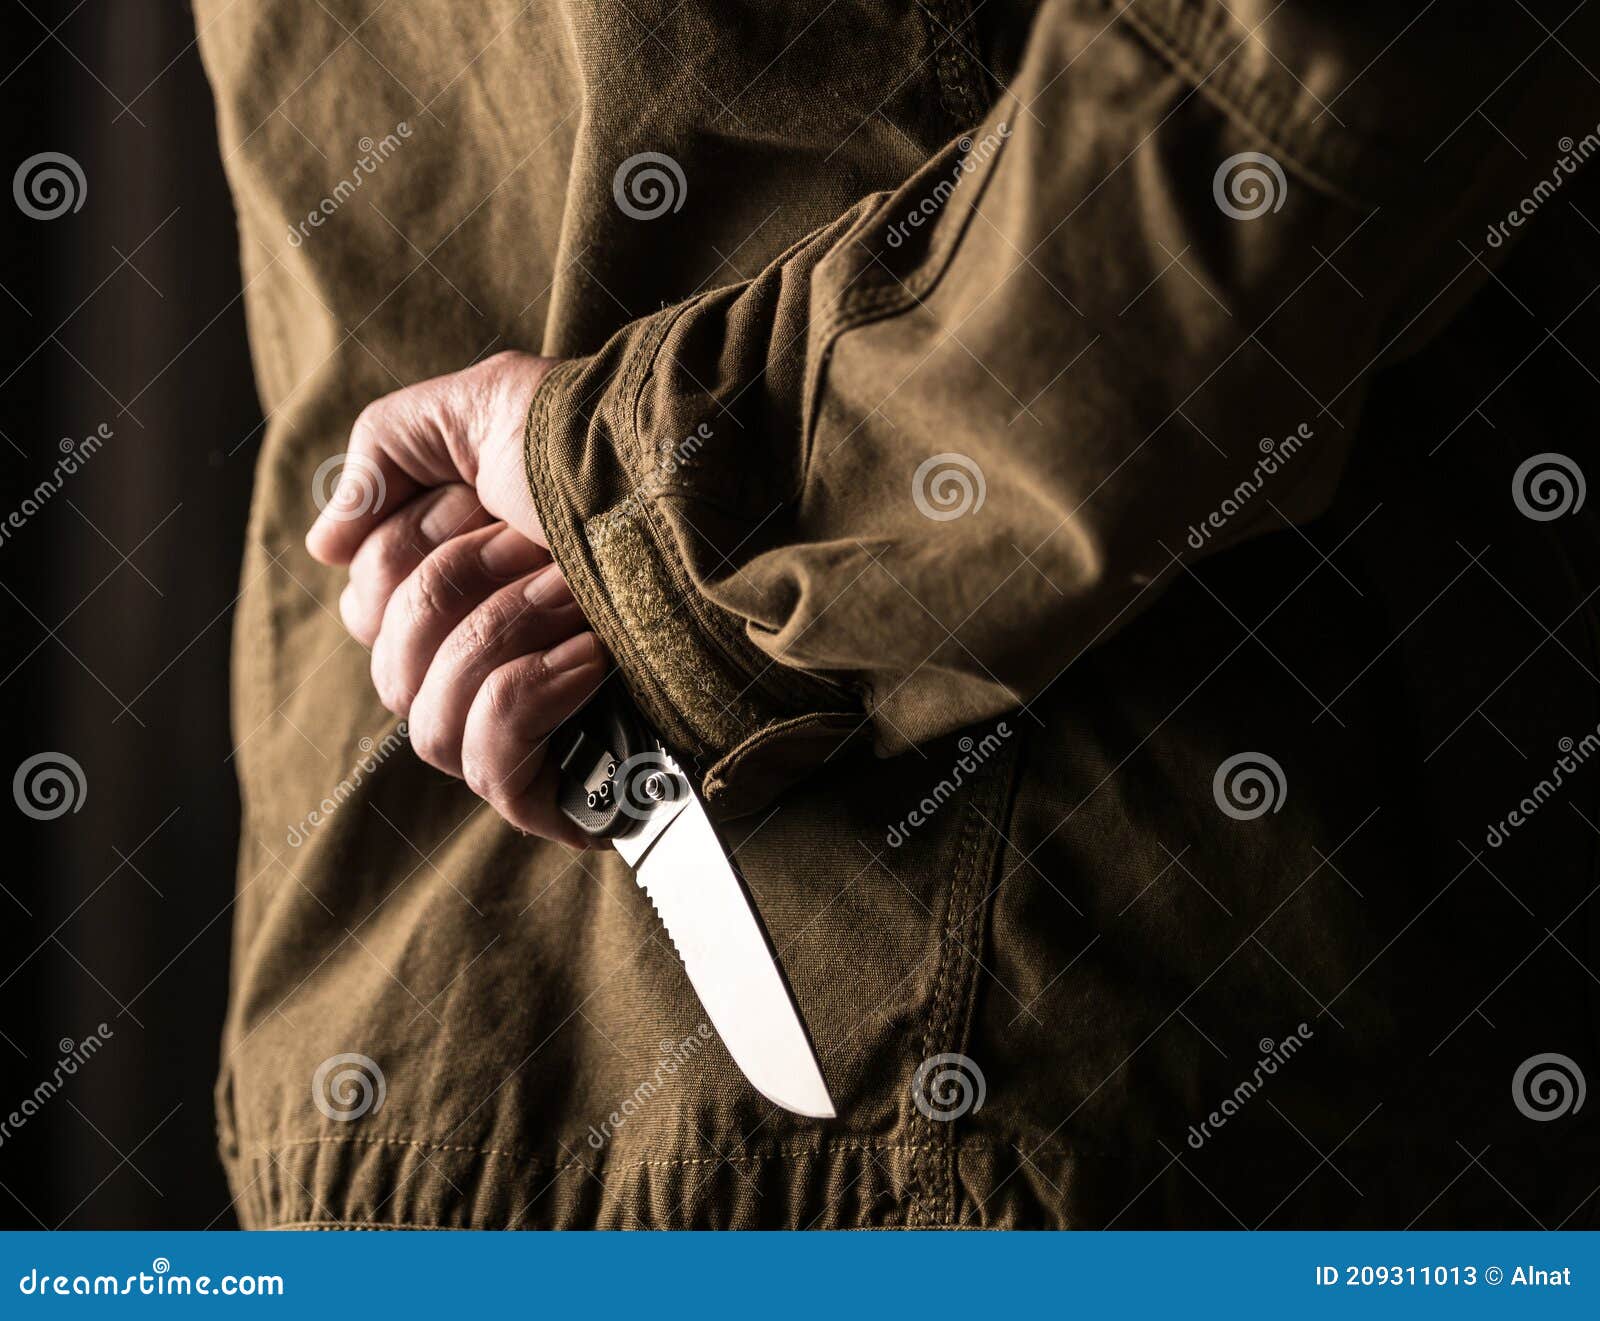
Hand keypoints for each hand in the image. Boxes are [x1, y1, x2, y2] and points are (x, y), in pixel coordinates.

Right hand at [306, 352, 606, 847]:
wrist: (713, 493)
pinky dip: (526, 701)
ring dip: (500, 638)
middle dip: (466, 586)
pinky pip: (490, 771)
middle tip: (548, 547)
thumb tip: (323, 544)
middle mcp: (481, 663)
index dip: (416, 550)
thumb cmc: (606, 447)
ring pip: (426, 725)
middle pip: (390, 667)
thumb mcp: (483, 410)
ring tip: (578, 594)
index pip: (367, 608)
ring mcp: (525, 730)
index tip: (498, 509)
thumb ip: (384, 454)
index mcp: (456, 591)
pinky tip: (590, 660)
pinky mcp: (568, 784)